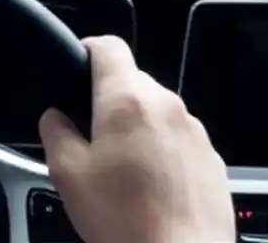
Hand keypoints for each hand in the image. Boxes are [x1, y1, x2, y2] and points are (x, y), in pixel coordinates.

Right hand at [39, 36, 233, 242]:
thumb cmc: (125, 222)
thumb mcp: (67, 175)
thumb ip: (56, 133)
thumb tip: (56, 118)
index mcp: (127, 100)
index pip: (108, 46)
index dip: (88, 51)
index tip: (78, 68)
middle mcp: (167, 106)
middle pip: (132, 83)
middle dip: (109, 103)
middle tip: (92, 144)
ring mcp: (195, 132)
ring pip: (157, 114)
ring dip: (138, 131)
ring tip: (123, 175)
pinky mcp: (212, 159)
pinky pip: (180, 141)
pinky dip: (163, 154)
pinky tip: (151, 190)